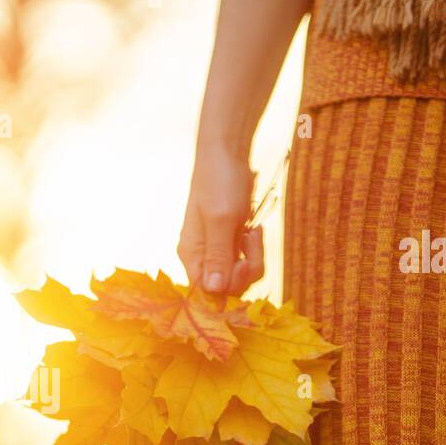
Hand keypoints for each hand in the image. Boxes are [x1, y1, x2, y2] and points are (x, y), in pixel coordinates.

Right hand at [178, 140, 264, 295]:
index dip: (229, 286)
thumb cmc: (220, 181)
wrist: (227, 152)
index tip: (244, 264)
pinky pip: (245, 261)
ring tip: (253, 232)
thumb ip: (218, 256)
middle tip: (251, 240)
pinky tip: (253, 231)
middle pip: (226, 288)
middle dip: (246, 270)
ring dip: (254, 257)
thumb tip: (213, 291)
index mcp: (191, 255)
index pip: (207, 292)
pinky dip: (254, 250)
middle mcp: (201, 257)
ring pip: (239, 276)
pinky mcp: (229, 243)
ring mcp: (216, 251)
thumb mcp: (221, 219)